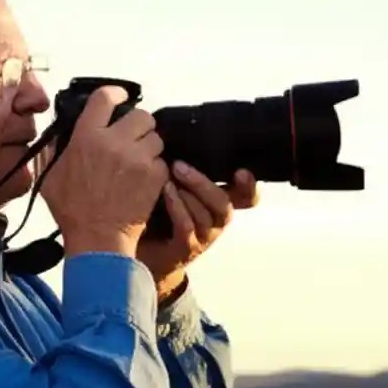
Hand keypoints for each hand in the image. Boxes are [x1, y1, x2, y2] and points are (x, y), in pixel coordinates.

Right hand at [40, 86, 167, 257]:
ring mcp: (137, 158)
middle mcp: (114, 142)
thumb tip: (58, 133)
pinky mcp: (154, 176)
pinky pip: (163, 161)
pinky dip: (157, 169)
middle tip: (133, 138)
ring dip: (150, 147)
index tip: (120, 96)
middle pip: (140, 114)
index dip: (115, 93)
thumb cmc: (73, 211)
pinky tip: (145, 180)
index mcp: (87, 137)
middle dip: (139, 125)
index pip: (104, 98)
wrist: (97, 238)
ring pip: (156, 137)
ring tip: (139, 162)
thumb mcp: (51, 177)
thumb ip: (55, 150)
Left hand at [137, 161, 258, 300]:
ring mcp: (202, 238)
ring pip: (206, 216)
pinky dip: (177, 208)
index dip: (249, 187)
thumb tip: (179, 135)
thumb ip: (182, 169)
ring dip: (188, 195)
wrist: (138, 252)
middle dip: (203, 184)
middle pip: (223, 204)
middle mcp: (215, 223)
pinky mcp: (184, 249)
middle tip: (180, 166)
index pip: (246, 197)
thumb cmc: (157, 213)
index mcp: (217, 205)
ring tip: (168, 179)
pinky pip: (187, 227)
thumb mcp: (174, 188)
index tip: (242, 171)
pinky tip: (165, 193)